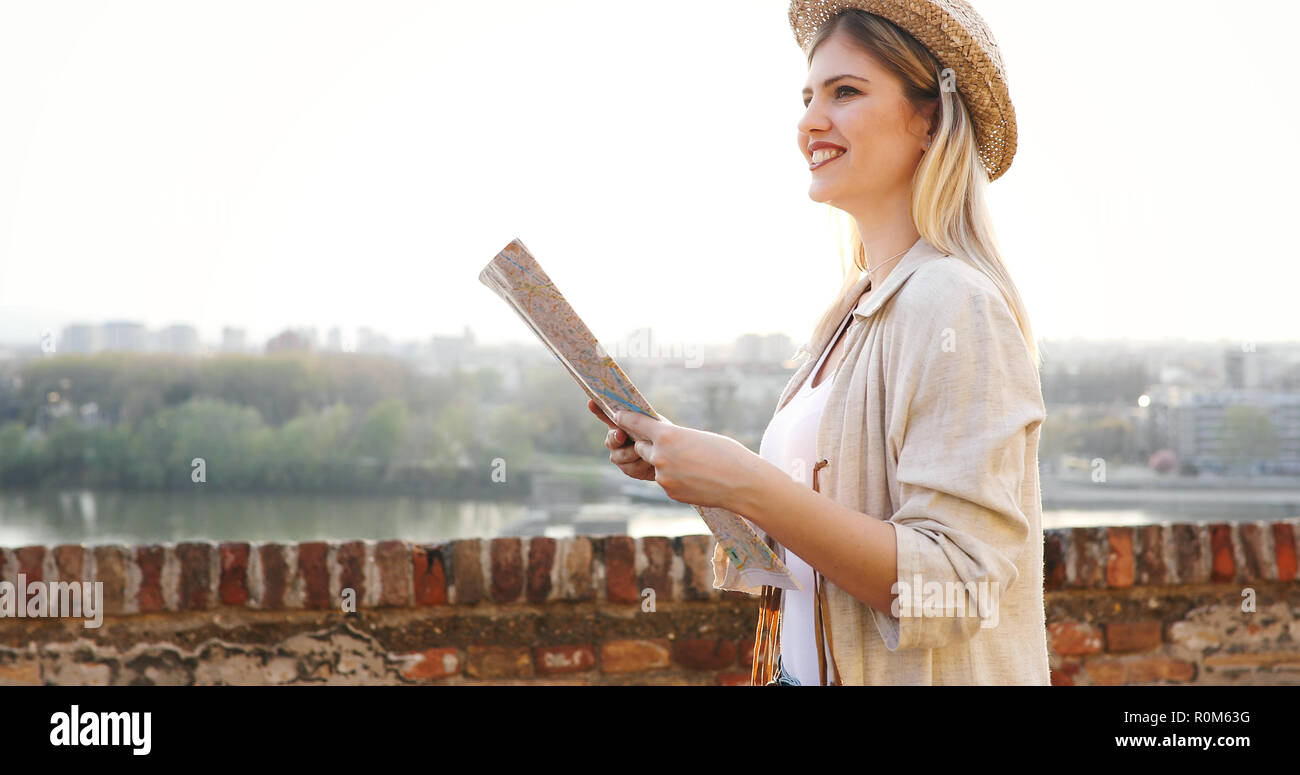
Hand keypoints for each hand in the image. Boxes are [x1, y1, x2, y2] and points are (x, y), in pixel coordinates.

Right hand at [588, 399, 654, 480]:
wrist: (670, 457)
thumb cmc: (661, 435)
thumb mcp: (655, 424)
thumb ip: (640, 420)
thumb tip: (625, 415)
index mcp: (621, 423)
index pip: (606, 415)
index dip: (597, 409)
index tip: (591, 402)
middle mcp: (616, 439)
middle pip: (610, 439)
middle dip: (616, 437)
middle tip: (622, 434)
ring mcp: (619, 455)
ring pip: (621, 456)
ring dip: (636, 453)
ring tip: (649, 450)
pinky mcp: (627, 469)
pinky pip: (631, 468)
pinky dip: (642, 464)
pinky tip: (650, 462)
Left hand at [608, 408, 760, 510]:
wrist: (742, 483)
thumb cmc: (726, 454)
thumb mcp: (696, 437)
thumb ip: (674, 438)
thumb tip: (661, 441)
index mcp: (667, 435)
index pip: (636, 423)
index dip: (626, 419)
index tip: (618, 415)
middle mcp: (660, 456)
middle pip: (641, 447)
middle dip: (650, 445)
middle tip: (669, 444)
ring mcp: (663, 477)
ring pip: (655, 466)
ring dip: (665, 463)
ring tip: (691, 463)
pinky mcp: (670, 492)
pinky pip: (665, 481)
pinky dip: (675, 478)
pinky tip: (695, 477)